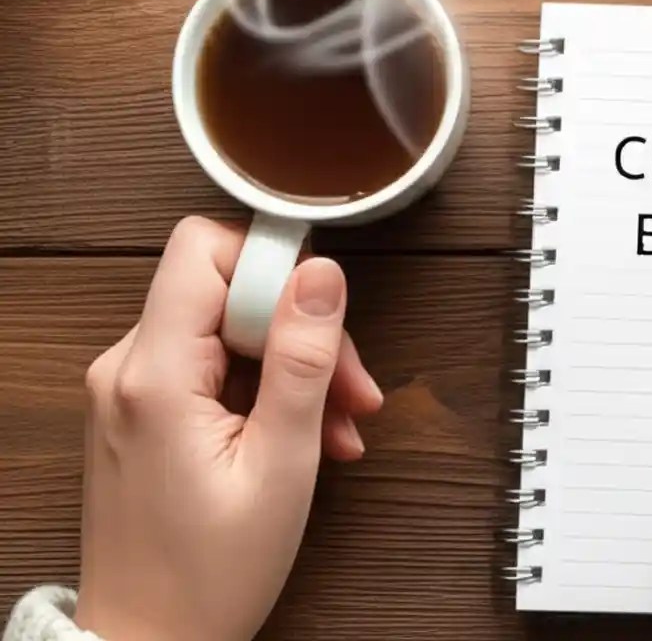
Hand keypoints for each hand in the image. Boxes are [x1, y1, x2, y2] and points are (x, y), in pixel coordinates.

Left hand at [74, 216, 382, 640]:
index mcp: (154, 374)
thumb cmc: (208, 575)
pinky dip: (263, 392)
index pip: (202, 249)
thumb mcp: (282, 464)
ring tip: (336, 429)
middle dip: (299, 331)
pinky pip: (211, 368)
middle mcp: (127, 369)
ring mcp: (130, 391)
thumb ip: (303, 360)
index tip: (322, 313)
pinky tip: (303, 437)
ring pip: (226, 332)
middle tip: (350, 392)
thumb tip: (321, 274)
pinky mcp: (142, 411)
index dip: (272, 265)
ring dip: (291, 369)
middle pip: (225, 292)